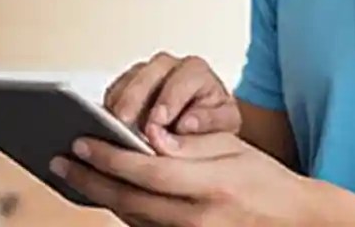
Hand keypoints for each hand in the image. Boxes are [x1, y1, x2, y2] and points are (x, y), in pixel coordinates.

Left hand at [52, 126, 313, 226]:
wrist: (294, 221)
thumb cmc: (263, 179)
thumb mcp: (232, 148)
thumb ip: (189, 142)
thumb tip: (147, 136)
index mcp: (212, 185)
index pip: (147, 172)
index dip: (110, 157)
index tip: (81, 141)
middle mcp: (199, 218)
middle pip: (130, 201)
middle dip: (90, 179)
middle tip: (60, 160)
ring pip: (132, 219)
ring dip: (100, 196)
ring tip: (74, 173)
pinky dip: (122, 212)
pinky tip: (104, 194)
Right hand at [103, 52, 241, 137]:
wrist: (204, 121)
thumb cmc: (213, 119)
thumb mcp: (224, 122)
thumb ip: (209, 121)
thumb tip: (188, 123)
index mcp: (196, 70)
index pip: (182, 79)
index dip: (168, 100)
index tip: (158, 121)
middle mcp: (169, 65)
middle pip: (149, 73)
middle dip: (135, 98)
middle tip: (125, 122)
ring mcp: (145, 72)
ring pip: (128, 80)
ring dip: (118, 103)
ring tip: (110, 127)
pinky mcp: (127, 85)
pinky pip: (114, 90)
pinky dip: (109, 106)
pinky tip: (103, 124)